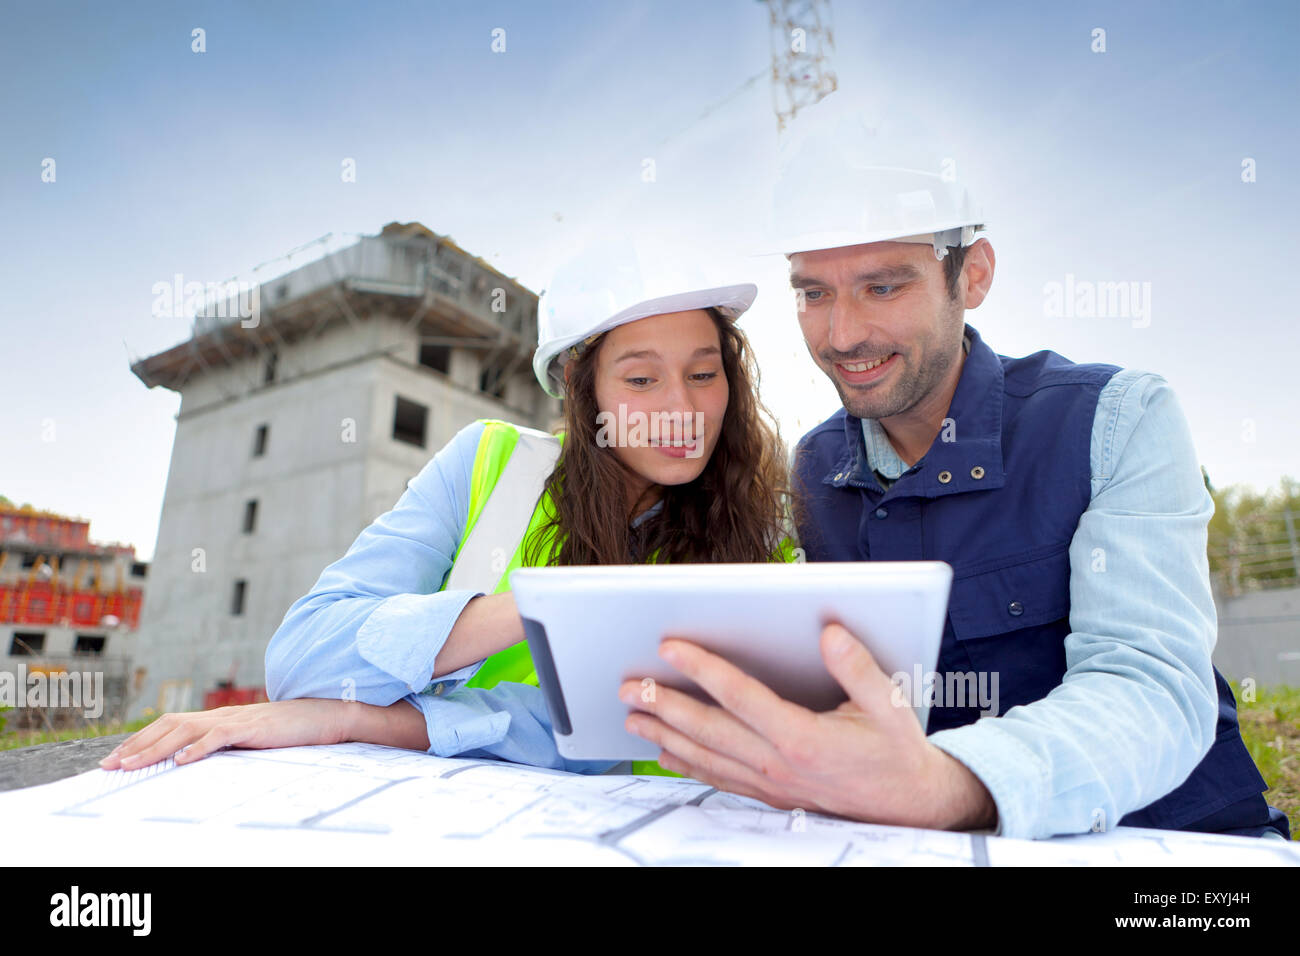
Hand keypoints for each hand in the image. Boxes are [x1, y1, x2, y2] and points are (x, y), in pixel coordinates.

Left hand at [98, 698, 356, 770]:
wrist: (324, 716)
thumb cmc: (288, 732)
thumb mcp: (249, 740)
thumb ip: (224, 745)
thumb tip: (195, 762)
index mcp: (217, 718)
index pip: (169, 725)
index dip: (140, 741)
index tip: (115, 759)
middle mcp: (220, 714)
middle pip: (168, 725)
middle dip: (136, 746)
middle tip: (109, 765)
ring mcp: (236, 719)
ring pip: (186, 730)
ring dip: (155, 749)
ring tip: (132, 765)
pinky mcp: (253, 728)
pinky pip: (220, 736)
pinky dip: (199, 748)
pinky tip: (182, 761)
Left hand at [618, 623, 997, 830]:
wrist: (910, 804)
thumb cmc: (896, 749)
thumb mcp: (888, 703)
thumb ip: (856, 666)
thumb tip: (829, 631)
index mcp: (804, 737)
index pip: (741, 697)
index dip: (703, 669)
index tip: (671, 646)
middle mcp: (780, 764)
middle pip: (710, 730)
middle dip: (665, 705)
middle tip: (630, 685)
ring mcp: (771, 784)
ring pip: (707, 757)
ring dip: (665, 734)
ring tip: (632, 714)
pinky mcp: (771, 795)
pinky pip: (719, 779)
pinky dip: (687, 765)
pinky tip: (664, 752)